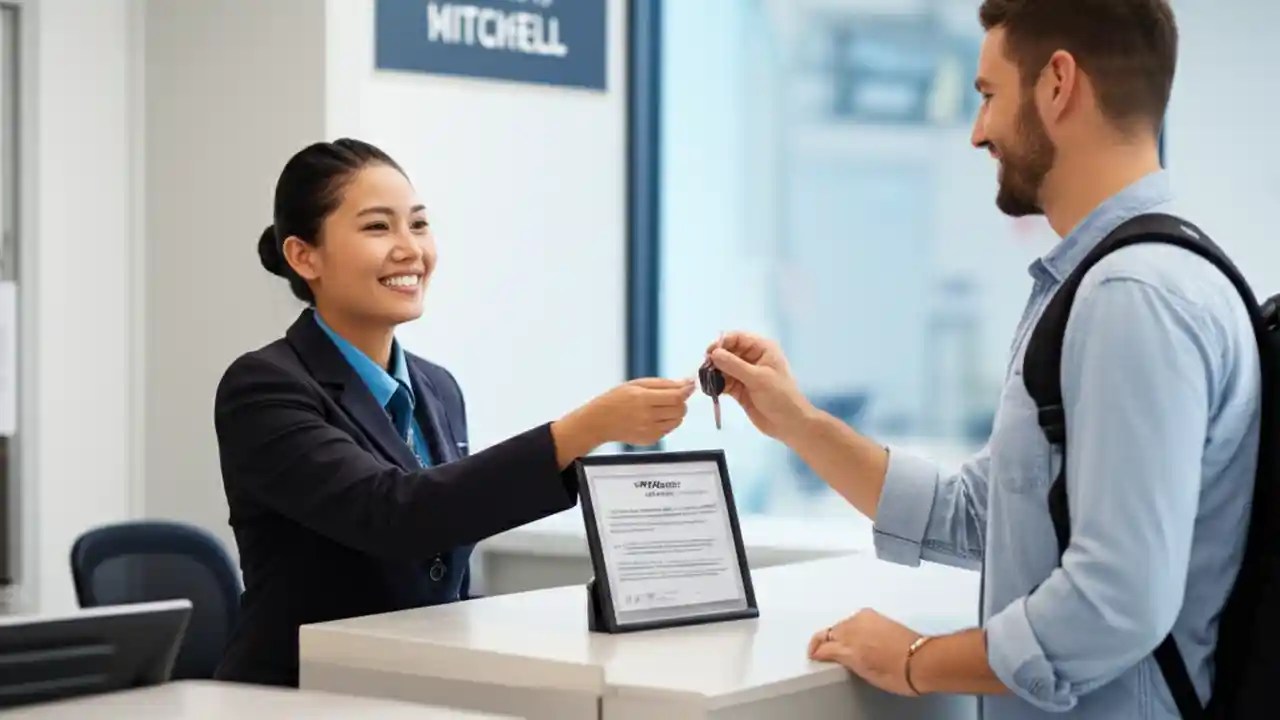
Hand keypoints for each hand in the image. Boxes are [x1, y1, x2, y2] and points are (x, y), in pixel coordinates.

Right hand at [586, 377, 694, 445]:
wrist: (600, 421)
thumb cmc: (616, 400)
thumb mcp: (637, 384)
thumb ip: (663, 384)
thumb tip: (686, 382)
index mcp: (643, 398)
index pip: (676, 396)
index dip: (687, 390)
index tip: (690, 385)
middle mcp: (647, 416)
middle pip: (680, 409)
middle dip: (681, 401)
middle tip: (672, 396)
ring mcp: (649, 430)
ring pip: (677, 420)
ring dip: (675, 412)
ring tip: (661, 407)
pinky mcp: (650, 439)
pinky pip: (669, 430)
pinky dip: (667, 422)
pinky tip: (653, 417)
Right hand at [706, 332, 812, 440]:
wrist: (789, 424)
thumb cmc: (779, 397)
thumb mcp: (758, 378)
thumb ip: (734, 365)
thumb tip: (714, 354)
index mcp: (762, 349)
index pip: (738, 338)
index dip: (723, 342)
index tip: (710, 353)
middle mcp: (752, 359)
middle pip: (728, 352)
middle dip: (716, 359)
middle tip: (705, 368)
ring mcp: (745, 374)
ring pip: (724, 367)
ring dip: (714, 372)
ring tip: (706, 380)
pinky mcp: (739, 389)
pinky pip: (724, 382)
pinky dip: (717, 384)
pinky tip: (710, 389)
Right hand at [807, 609, 921, 697]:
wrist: (921, 660)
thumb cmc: (896, 671)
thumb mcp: (864, 671)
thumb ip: (843, 659)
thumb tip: (830, 654)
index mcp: (848, 642)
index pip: (823, 644)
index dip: (816, 650)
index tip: (815, 655)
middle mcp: (854, 626)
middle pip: (831, 631)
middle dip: (825, 641)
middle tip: (824, 651)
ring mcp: (866, 618)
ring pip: (843, 624)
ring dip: (838, 633)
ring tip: (841, 645)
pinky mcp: (876, 616)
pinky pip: (855, 619)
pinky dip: (851, 627)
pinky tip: (855, 636)